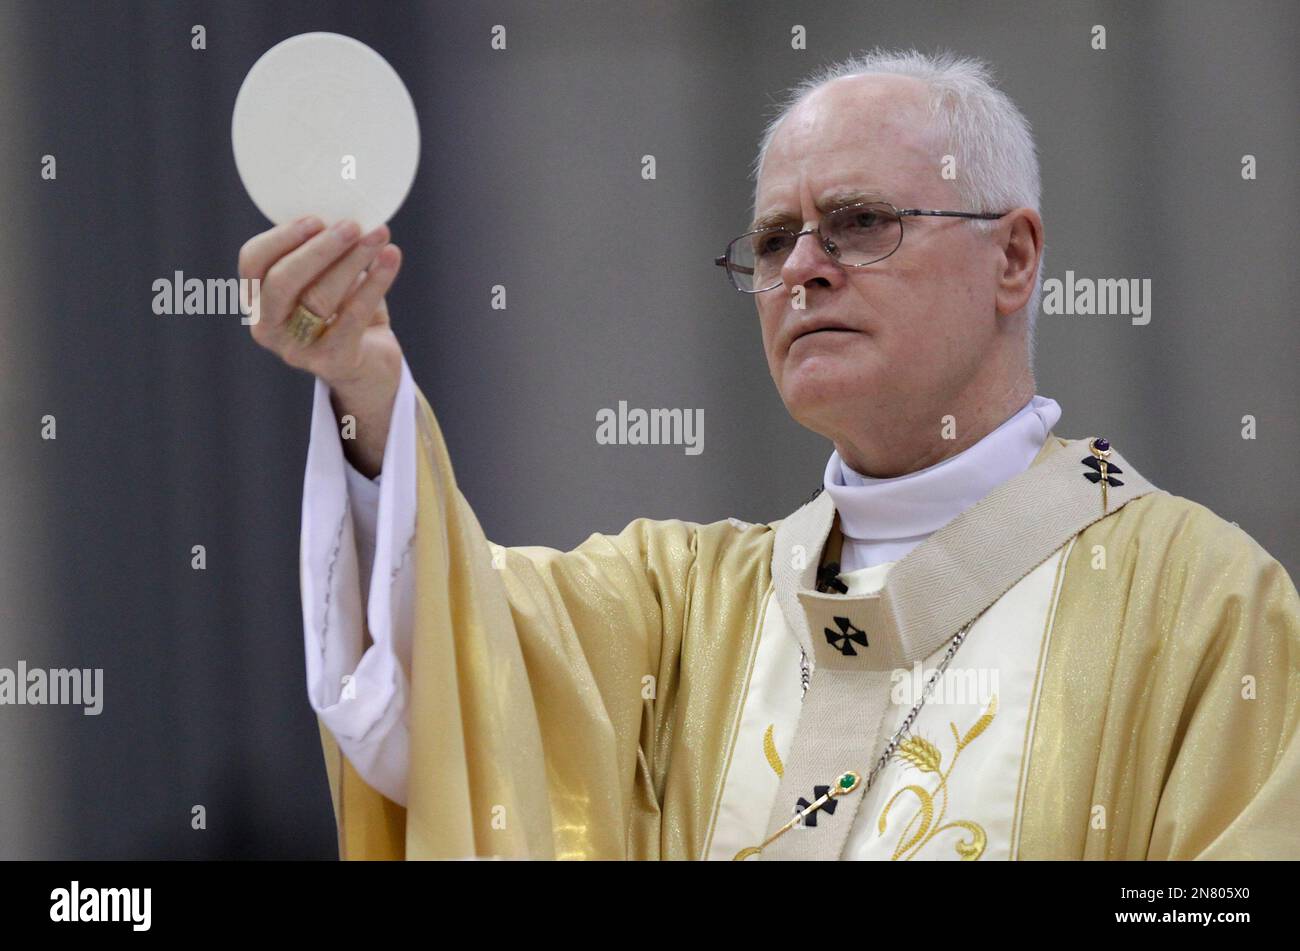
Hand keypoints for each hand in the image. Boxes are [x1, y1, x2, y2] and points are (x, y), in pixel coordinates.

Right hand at [239, 216, 404, 475]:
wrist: (370, 367)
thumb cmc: (344, 312)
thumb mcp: (326, 278)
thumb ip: (325, 252)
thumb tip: (346, 210)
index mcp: (258, 299)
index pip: (253, 262)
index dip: (281, 238)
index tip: (316, 218)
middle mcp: (268, 327)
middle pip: (283, 281)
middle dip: (319, 249)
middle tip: (352, 224)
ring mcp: (296, 349)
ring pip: (319, 298)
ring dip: (353, 260)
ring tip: (379, 235)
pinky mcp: (331, 362)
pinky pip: (353, 317)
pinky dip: (376, 283)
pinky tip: (392, 258)